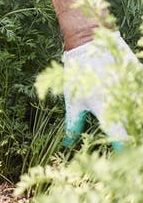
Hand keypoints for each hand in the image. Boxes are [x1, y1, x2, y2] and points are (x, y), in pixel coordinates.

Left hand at [63, 32, 139, 147]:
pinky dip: (139, 102)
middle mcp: (123, 99)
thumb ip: (73, 123)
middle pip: (137, 126)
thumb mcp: (73, 99)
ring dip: (136, 119)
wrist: (89, 40)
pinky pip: (141, 93)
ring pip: (140, 110)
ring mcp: (135, 87)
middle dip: (135, 137)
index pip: (122, 140)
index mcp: (106, 109)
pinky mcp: (140, 76)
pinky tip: (135, 109)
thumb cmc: (77, 72)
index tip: (125, 161)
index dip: (125, 152)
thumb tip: (67, 144)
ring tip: (133, 127)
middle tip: (132, 149)